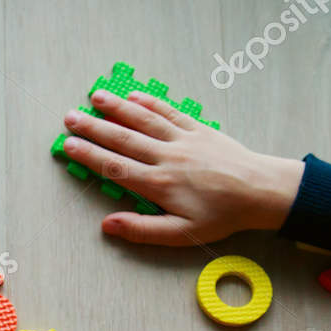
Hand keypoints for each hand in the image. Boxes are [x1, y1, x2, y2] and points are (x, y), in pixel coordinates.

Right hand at [60, 89, 302, 245]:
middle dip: (94, 127)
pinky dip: (150, 102)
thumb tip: (108, 225)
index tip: (69, 145)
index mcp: (159, 184)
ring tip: (95, 97)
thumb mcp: (181, 234)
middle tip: (70, 118)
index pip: (115, 167)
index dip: (89, 155)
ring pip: (143, 119)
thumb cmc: (222, 215)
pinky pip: (169, 112)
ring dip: (117, 107)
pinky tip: (133, 96)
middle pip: (123, 139)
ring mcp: (182, 140)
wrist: (261, 191)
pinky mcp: (198, 129)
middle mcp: (166, 157)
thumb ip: (142, 230)